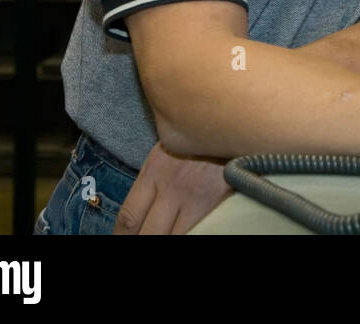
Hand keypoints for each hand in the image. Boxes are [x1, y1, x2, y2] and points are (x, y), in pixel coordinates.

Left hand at [112, 141, 232, 234]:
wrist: (238, 119)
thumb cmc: (203, 130)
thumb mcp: (173, 144)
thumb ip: (155, 174)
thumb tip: (141, 204)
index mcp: (155, 171)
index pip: (129, 215)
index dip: (121, 235)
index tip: (122, 239)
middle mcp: (172, 187)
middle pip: (148, 232)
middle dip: (143, 240)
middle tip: (144, 240)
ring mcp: (196, 197)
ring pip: (174, 236)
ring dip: (169, 237)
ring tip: (169, 234)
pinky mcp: (218, 201)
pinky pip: (201, 230)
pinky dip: (195, 232)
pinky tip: (195, 231)